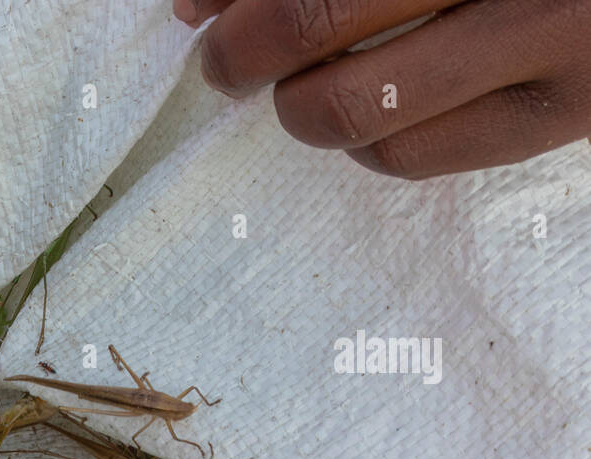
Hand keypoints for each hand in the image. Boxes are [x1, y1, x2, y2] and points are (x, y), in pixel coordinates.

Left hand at [176, 0, 590, 178]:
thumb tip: (204, 4)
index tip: (195, 5)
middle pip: (310, 18)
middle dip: (242, 48)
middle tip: (225, 58)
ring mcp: (545, 35)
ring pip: (349, 105)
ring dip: (298, 103)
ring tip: (305, 86)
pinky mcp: (555, 113)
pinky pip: (408, 153)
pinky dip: (362, 142)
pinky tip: (374, 111)